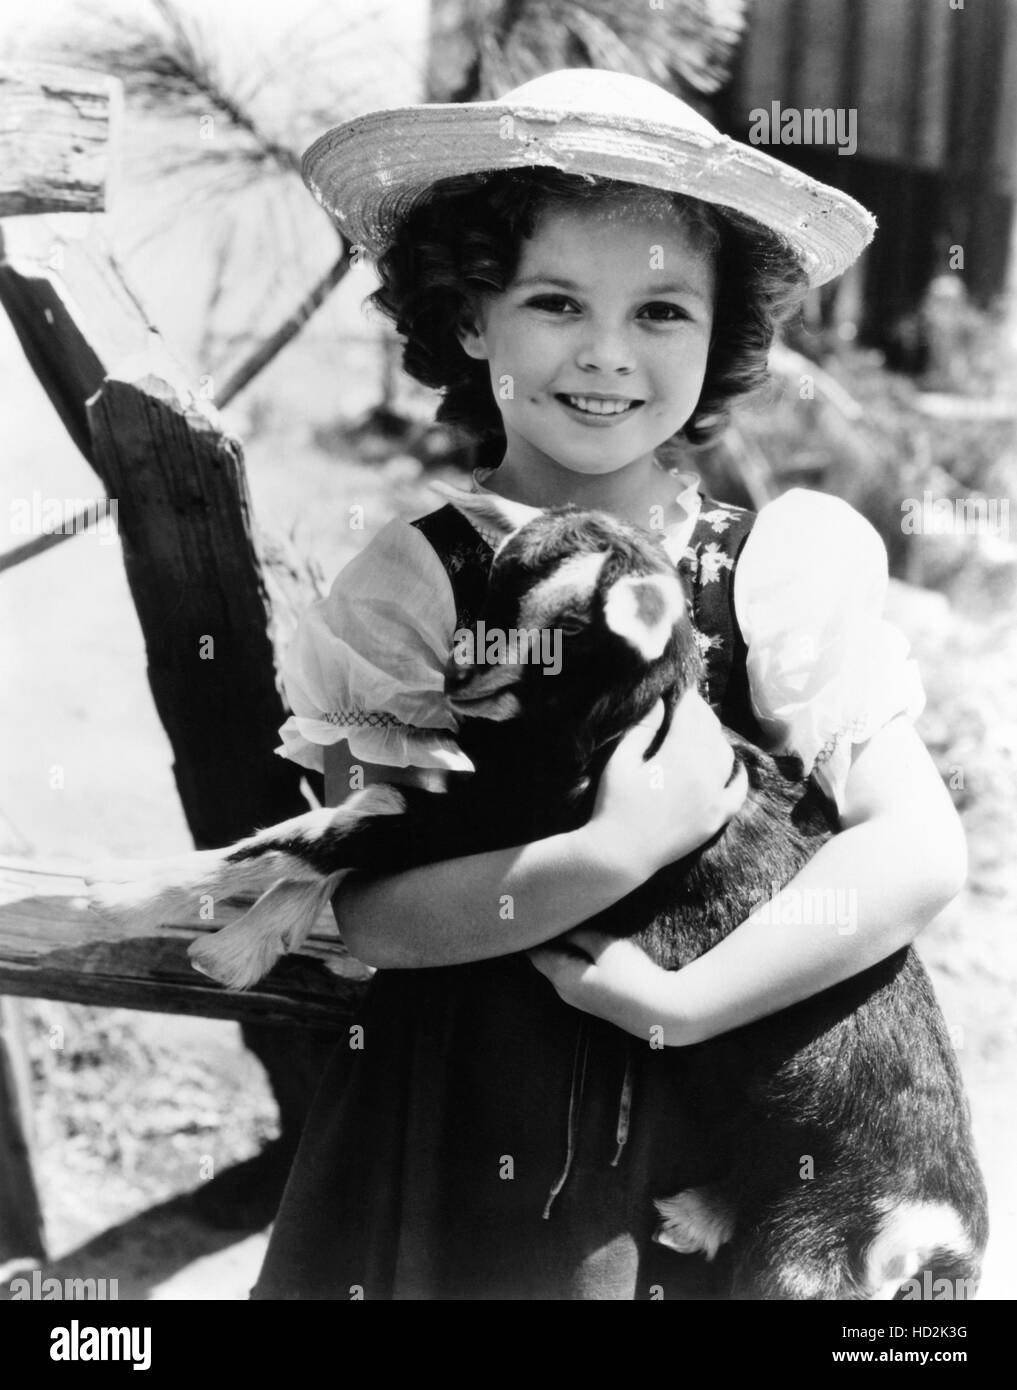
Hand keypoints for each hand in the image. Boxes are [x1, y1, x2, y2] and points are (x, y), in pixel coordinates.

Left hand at [528, 928, 681, 1041]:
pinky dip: (572, 961)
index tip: (532, 915)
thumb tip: (562, 927)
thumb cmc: (631, 975)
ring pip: (560, 969)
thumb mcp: (604, 946)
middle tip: (547, 916)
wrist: (660, 1011)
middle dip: (545, 941)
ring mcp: (578, 1000)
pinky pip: (573, 976)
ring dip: (560, 951)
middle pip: (545, 961)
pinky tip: (582, 949)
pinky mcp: (593, 1002)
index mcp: (561, 977)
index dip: (533, 933)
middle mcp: (563, 992)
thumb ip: (579, 934)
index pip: (535, 952)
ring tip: (564, 928)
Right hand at [582, 690, 747, 879]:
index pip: (692, 715)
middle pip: (711, 731)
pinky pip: (738, 791)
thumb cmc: (614, 803)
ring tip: (701, 732)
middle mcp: (705, 774)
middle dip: (701, 714)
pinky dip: (739, 775)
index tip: (681, 689)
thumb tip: (660, 701)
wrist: (621, 854)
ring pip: (725, 755)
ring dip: (716, 738)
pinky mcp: (717, 818)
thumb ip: (643, 728)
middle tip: (689, 707)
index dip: (688, 698)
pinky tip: (734, 766)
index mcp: (680, 756)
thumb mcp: (620, 760)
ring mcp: (715, 798)